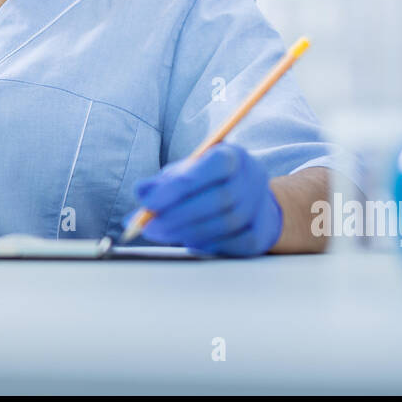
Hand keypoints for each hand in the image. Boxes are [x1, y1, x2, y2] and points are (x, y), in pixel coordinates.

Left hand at [131, 143, 282, 256]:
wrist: (252, 200)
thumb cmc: (212, 182)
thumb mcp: (187, 172)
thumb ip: (163, 181)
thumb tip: (141, 192)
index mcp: (232, 156)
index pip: (209, 167)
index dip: (177, 187)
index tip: (148, 204)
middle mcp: (251, 178)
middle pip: (217, 199)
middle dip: (178, 215)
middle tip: (149, 227)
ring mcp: (258, 207)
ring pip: (224, 224)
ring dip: (188, 231)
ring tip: (162, 233)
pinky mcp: (260, 233)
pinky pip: (234, 244)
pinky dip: (209, 245)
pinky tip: (189, 242)